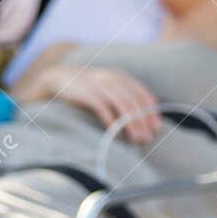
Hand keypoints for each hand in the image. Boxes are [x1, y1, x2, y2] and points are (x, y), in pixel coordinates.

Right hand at [16, 65, 161, 141]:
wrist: (59, 78)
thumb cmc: (88, 88)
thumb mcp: (108, 87)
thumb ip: (124, 97)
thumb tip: (145, 115)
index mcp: (121, 77)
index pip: (143, 94)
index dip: (152, 112)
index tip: (157, 128)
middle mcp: (113, 79)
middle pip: (135, 102)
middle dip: (143, 122)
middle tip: (148, 138)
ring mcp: (100, 85)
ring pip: (123, 105)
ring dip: (132, 124)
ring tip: (137, 139)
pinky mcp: (88, 94)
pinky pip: (103, 108)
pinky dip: (112, 121)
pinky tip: (116, 133)